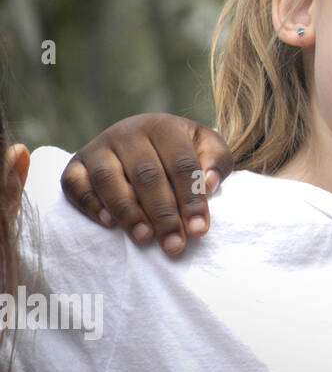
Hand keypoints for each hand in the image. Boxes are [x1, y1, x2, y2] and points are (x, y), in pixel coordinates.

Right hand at [60, 114, 232, 256]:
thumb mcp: (206, 148)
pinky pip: (76, 185)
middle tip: (174, 245)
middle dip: (163, 214)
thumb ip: (216, 162)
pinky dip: (91, 205)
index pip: (181, 164)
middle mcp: (127, 132)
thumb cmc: (180, 151)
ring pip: (110, 179)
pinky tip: (109, 224)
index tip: (198, 230)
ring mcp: (98, 148)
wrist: (141, 141)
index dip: (191, 199)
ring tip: (145, 238)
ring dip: (128, 212)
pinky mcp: (74, 165)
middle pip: (147, 175)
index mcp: (163, 126)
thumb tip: (208, 184)